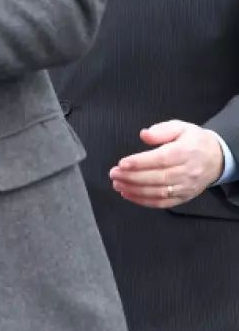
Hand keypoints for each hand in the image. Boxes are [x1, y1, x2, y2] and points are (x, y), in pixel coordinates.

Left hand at [110, 120, 224, 208]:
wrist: (217, 158)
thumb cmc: (194, 141)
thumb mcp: (180, 127)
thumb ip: (161, 130)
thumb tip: (144, 135)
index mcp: (185, 152)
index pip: (161, 159)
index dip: (140, 163)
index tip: (122, 163)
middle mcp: (187, 172)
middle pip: (157, 178)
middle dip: (132, 177)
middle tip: (114, 174)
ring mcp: (186, 187)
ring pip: (158, 193)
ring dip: (135, 190)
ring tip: (117, 184)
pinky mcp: (184, 197)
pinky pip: (163, 203)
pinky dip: (144, 201)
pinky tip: (129, 195)